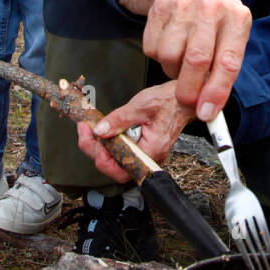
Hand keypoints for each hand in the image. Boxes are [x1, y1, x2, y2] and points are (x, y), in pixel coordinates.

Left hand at [77, 82, 194, 184]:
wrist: (183, 99)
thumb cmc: (169, 101)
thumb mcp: (140, 106)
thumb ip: (118, 120)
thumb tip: (100, 131)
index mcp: (152, 150)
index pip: (120, 169)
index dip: (100, 157)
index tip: (89, 137)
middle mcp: (150, 158)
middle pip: (115, 167)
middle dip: (96, 150)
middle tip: (86, 131)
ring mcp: (147, 155)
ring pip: (118, 162)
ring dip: (101, 147)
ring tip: (92, 129)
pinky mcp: (144, 150)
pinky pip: (124, 153)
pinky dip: (111, 144)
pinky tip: (105, 131)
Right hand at [115, 0, 251, 119]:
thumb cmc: (214, 18)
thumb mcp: (231, 34)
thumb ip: (224, 68)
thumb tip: (209, 106)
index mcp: (237, 18)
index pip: (228, 62)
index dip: (217, 92)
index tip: (207, 113)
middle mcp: (211, 8)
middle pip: (196, 61)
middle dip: (189, 91)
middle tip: (187, 103)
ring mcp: (183, 6)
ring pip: (169, 57)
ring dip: (173, 71)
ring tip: (182, 62)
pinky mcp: (159, 8)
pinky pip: (152, 49)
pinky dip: (158, 57)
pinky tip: (170, 45)